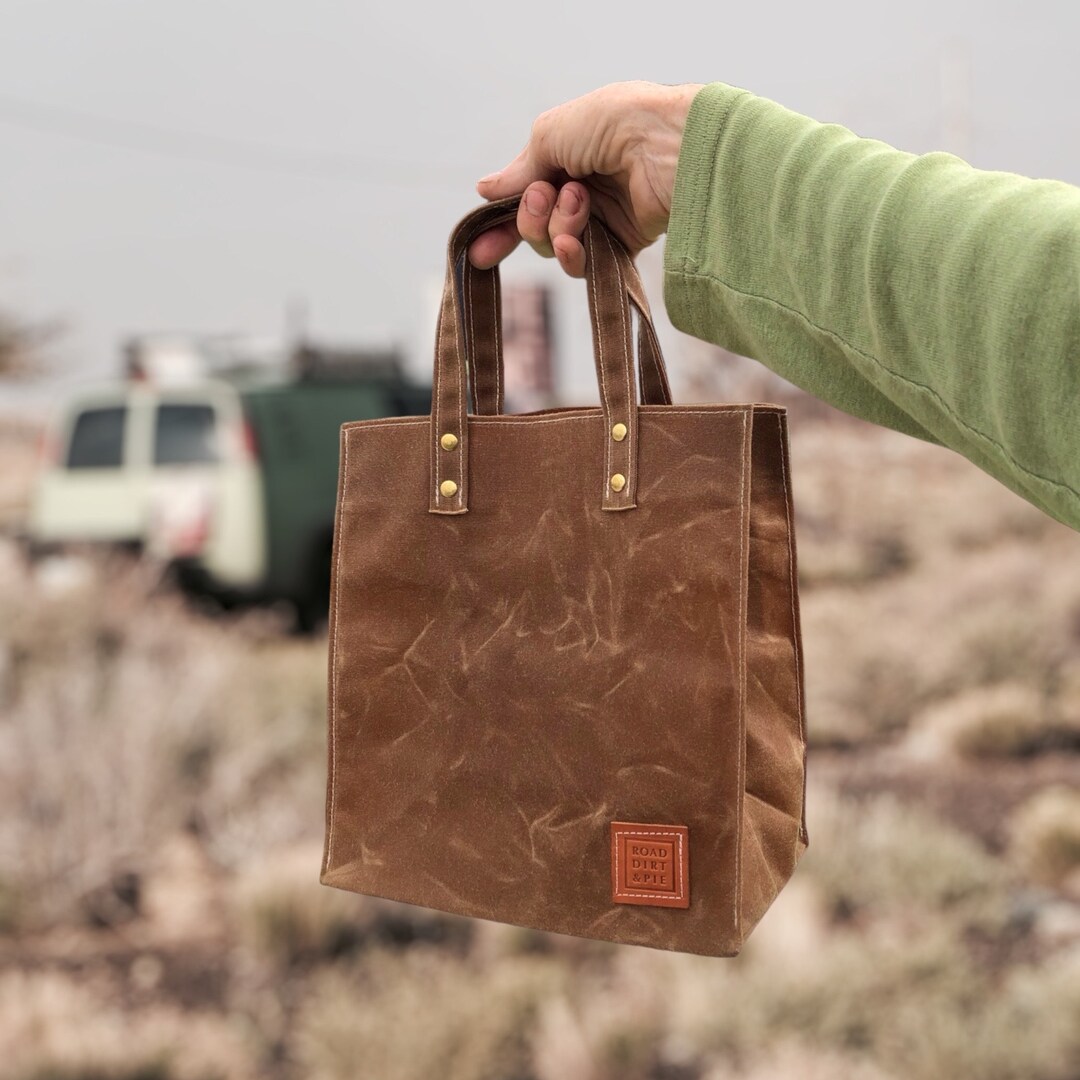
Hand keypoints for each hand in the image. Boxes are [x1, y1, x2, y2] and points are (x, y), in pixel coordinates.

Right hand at [469, 81, 702, 276]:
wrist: (668, 145)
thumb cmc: (615, 124)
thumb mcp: (553, 133)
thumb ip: (520, 169)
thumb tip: (484, 189)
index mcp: (568, 157)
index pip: (525, 197)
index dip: (501, 223)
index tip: (479, 249)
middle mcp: (583, 189)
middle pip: (535, 227)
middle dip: (531, 218)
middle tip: (544, 199)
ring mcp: (603, 218)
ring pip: (555, 246)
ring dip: (557, 227)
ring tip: (579, 203)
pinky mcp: (623, 244)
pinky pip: (585, 265)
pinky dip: (573, 256)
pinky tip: (572, 242)